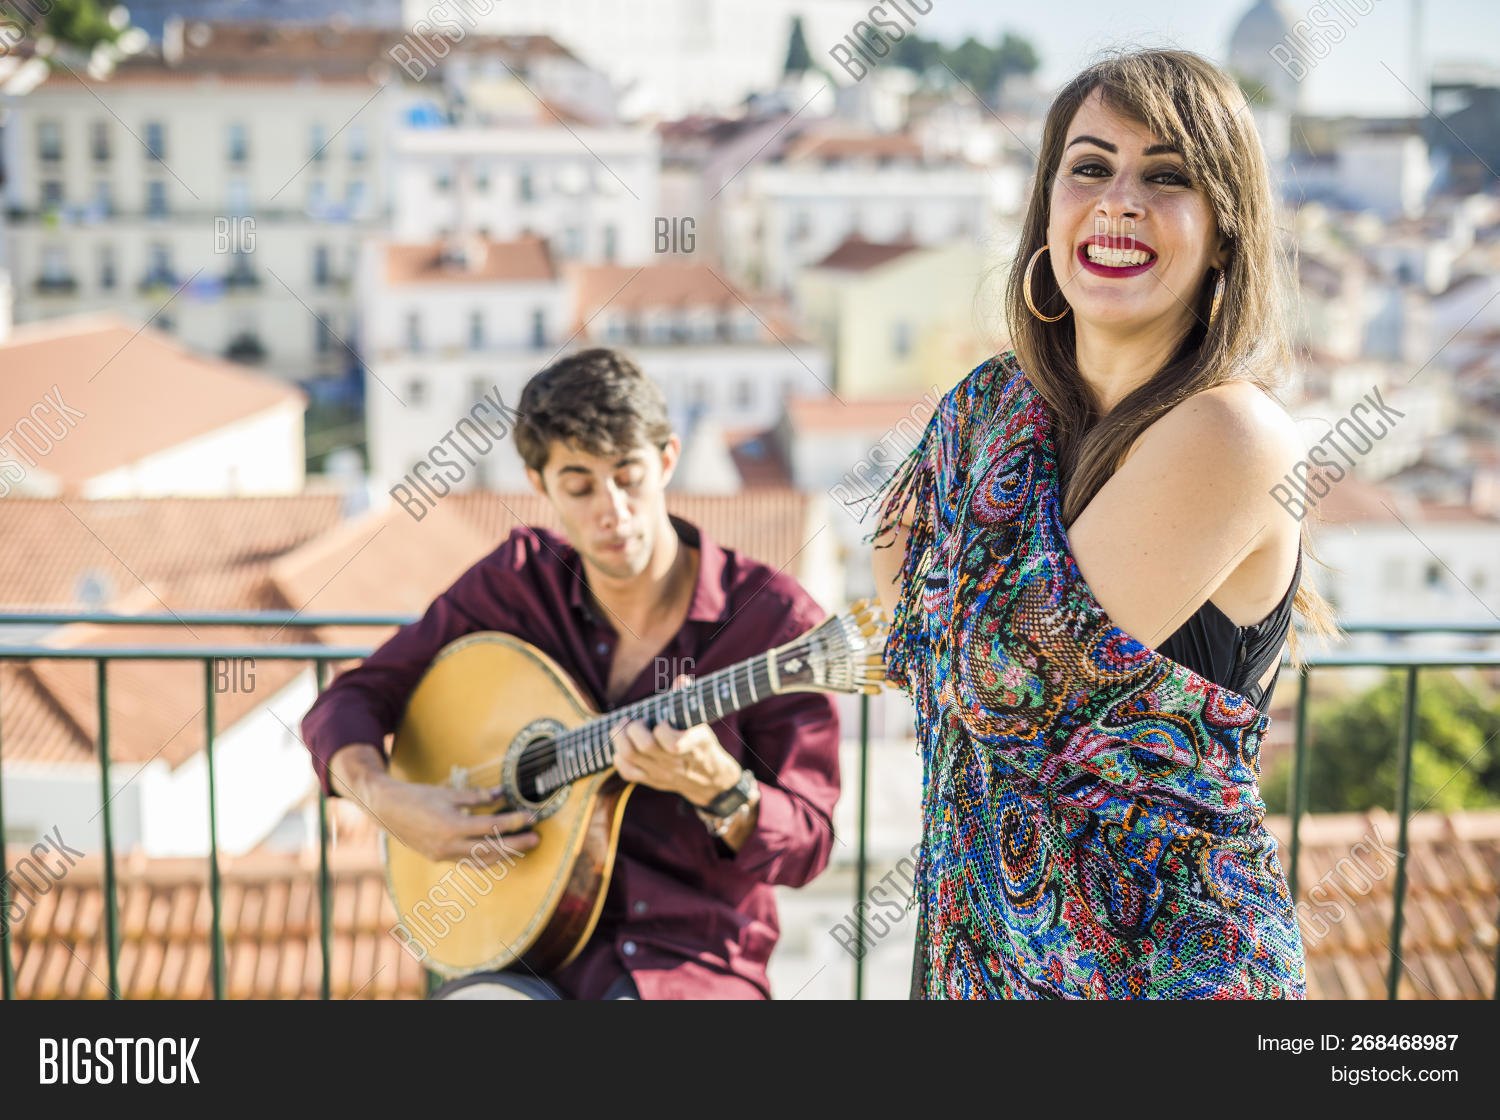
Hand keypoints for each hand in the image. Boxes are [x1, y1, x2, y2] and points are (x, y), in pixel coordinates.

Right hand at [366, 775, 539, 866]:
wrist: (386, 809)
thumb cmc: (417, 797)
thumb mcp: (448, 793)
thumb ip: (476, 796)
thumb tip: (500, 794)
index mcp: (452, 826)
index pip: (492, 827)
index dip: (514, 822)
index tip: (531, 817)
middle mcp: (449, 846)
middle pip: (491, 849)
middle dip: (516, 845)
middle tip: (536, 839)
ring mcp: (443, 855)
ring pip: (481, 861)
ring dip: (504, 855)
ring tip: (522, 847)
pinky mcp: (439, 858)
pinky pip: (468, 862)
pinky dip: (486, 859)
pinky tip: (498, 853)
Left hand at [612, 675, 742, 806]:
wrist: (708, 778)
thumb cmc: (701, 743)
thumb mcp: (701, 722)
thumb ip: (688, 700)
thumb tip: (681, 680)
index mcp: (693, 746)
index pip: (672, 744)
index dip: (662, 729)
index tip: (662, 720)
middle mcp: (675, 763)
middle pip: (645, 746)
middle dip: (634, 728)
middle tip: (634, 720)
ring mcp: (661, 774)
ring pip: (629, 756)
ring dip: (620, 738)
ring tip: (623, 728)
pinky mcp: (650, 781)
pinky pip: (626, 772)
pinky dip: (618, 757)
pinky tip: (624, 746)